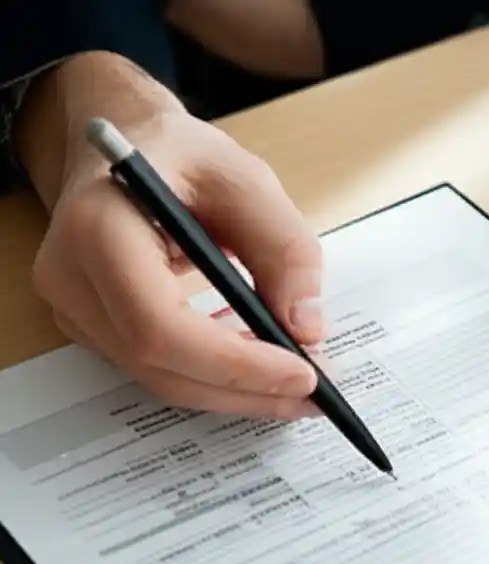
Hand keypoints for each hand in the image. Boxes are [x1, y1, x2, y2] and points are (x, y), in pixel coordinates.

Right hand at [17, 52, 324, 418]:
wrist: (129, 145)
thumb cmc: (182, 154)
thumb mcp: (248, 180)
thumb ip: (285, 249)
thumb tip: (305, 327)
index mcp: (99, 228)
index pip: (160, 326)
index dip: (234, 363)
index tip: (303, 372)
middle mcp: (70, 276)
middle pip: (159, 364)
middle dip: (245, 387)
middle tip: (315, 391)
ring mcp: (73, 306)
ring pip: (159, 377)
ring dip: (235, 390)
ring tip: (299, 383)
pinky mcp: (93, 325)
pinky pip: (157, 367)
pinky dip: (215, 376)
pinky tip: (262, 366)